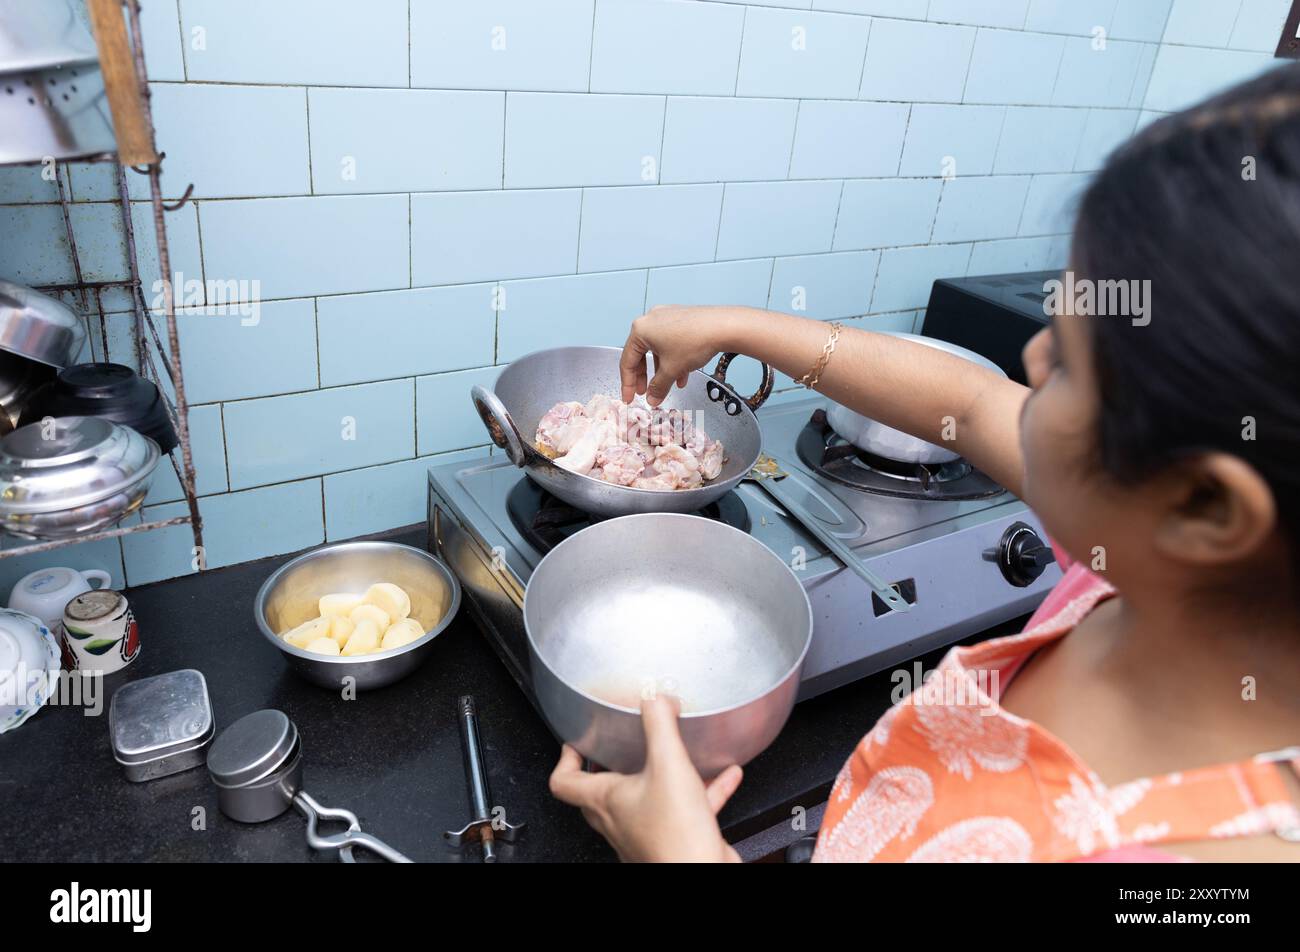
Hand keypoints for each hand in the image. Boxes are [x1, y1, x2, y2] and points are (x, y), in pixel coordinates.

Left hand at [548, 696, 743, 862]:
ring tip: (674, 756)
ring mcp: (646, 833)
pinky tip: (724, 776)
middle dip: (608, 766)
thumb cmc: (677, 838)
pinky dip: (702, 790)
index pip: (563, 781)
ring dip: (659, 776)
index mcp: (606, 801)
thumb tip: (655, 698)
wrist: (703, 877)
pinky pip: (686, 808)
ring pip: (645, 799)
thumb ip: (659, 724)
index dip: (566, 758)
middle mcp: (620, 820)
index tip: (577, 741)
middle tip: (616, 747)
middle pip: (599, 792)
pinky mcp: (676, 839)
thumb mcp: (668, 764)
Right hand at [619, 305, 737, 405]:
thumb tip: (652, 398)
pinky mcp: (681, 318)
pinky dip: (673, 359)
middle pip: (641, 354)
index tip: (629, 397)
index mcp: (640, 329)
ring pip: (658, 349)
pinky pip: (671, 342)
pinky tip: (683, 374)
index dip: (628, 383)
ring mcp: (666, 317)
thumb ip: (658, 387)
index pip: (627, 361)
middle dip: (645, 377)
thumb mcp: (671, 370)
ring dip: (662, 370)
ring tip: (668, 386)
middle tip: (645, 393)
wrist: (723, 326)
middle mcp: (650, 320)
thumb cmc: (694, 342)